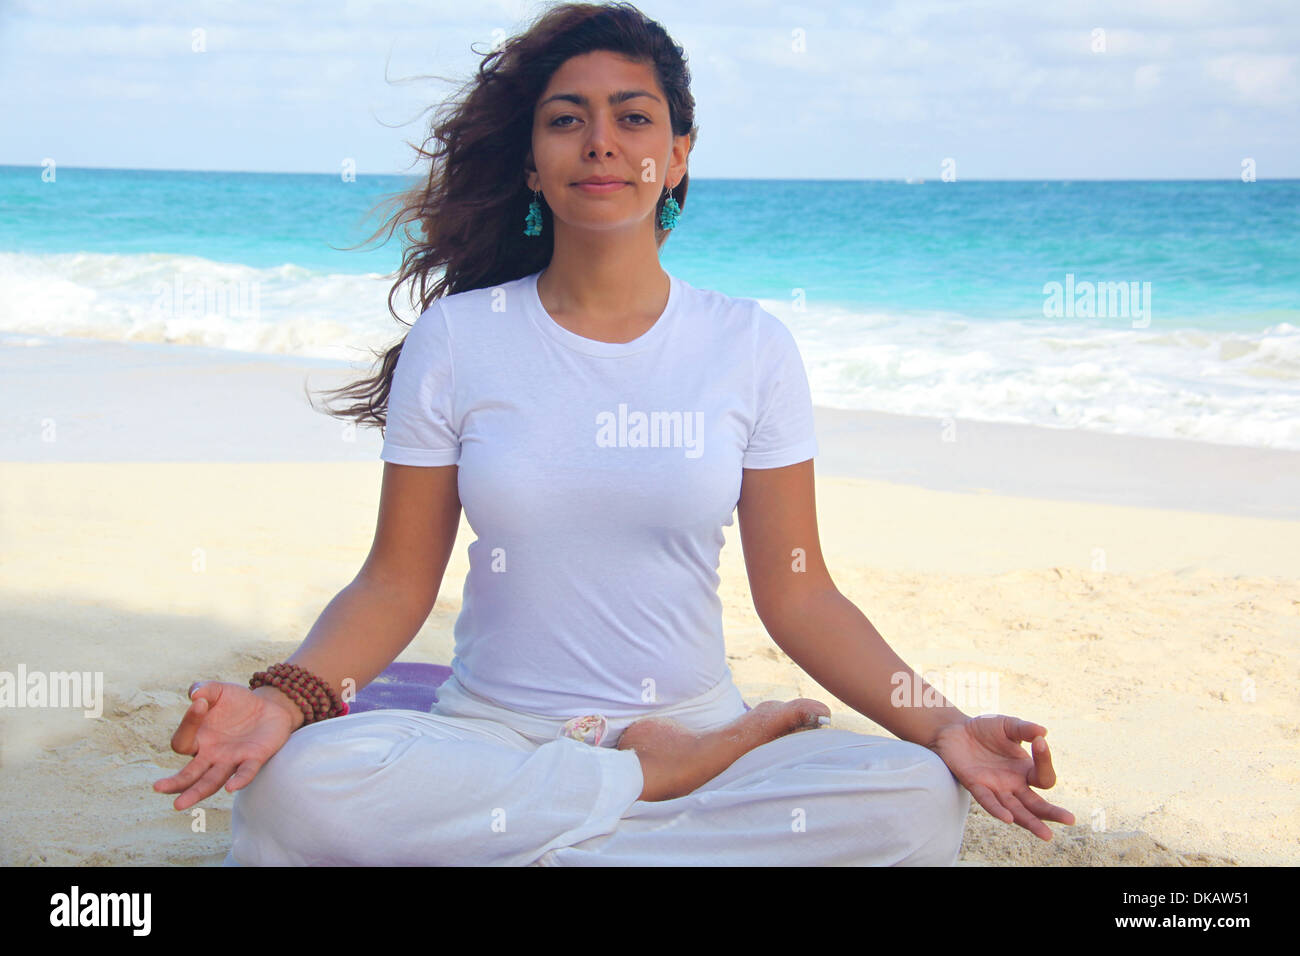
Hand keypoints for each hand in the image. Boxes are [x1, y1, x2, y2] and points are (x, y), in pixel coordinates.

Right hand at [151, 681, 295, 810]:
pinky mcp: (254, 759)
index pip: (183, 741)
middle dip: (174, 783)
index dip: (188, 723)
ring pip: (211, 781)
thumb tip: (194, 694)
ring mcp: (231, 760)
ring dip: (197, 792)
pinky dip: (239, 780)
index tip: (200, 703)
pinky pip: (245, 773)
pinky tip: (231, 788)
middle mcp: (211, 756)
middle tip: (157, 788)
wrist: (271, 707)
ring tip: (179, 805)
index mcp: (198, 740)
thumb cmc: (238, 702)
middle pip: (189, 774)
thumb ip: (205, 689)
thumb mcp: (220, 691)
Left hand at [929, 715, 1075, 840]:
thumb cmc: (984, 729)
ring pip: (1016, 810)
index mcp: (1025, 770)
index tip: (1039, 741)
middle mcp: (1013, 784)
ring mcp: (995, 788)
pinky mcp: (975, 786)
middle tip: (1070, 820)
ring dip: (1030, 822)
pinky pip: (988, 802)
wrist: (954, 730)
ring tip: (1047, 835)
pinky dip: (997, 810)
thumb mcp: (1007, 725)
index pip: (1043, 776)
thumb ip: (1024, 729)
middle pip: (1036, 804)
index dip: (1044, 760)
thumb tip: (1043, 732)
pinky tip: (1008, 818)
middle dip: (1052, 812)